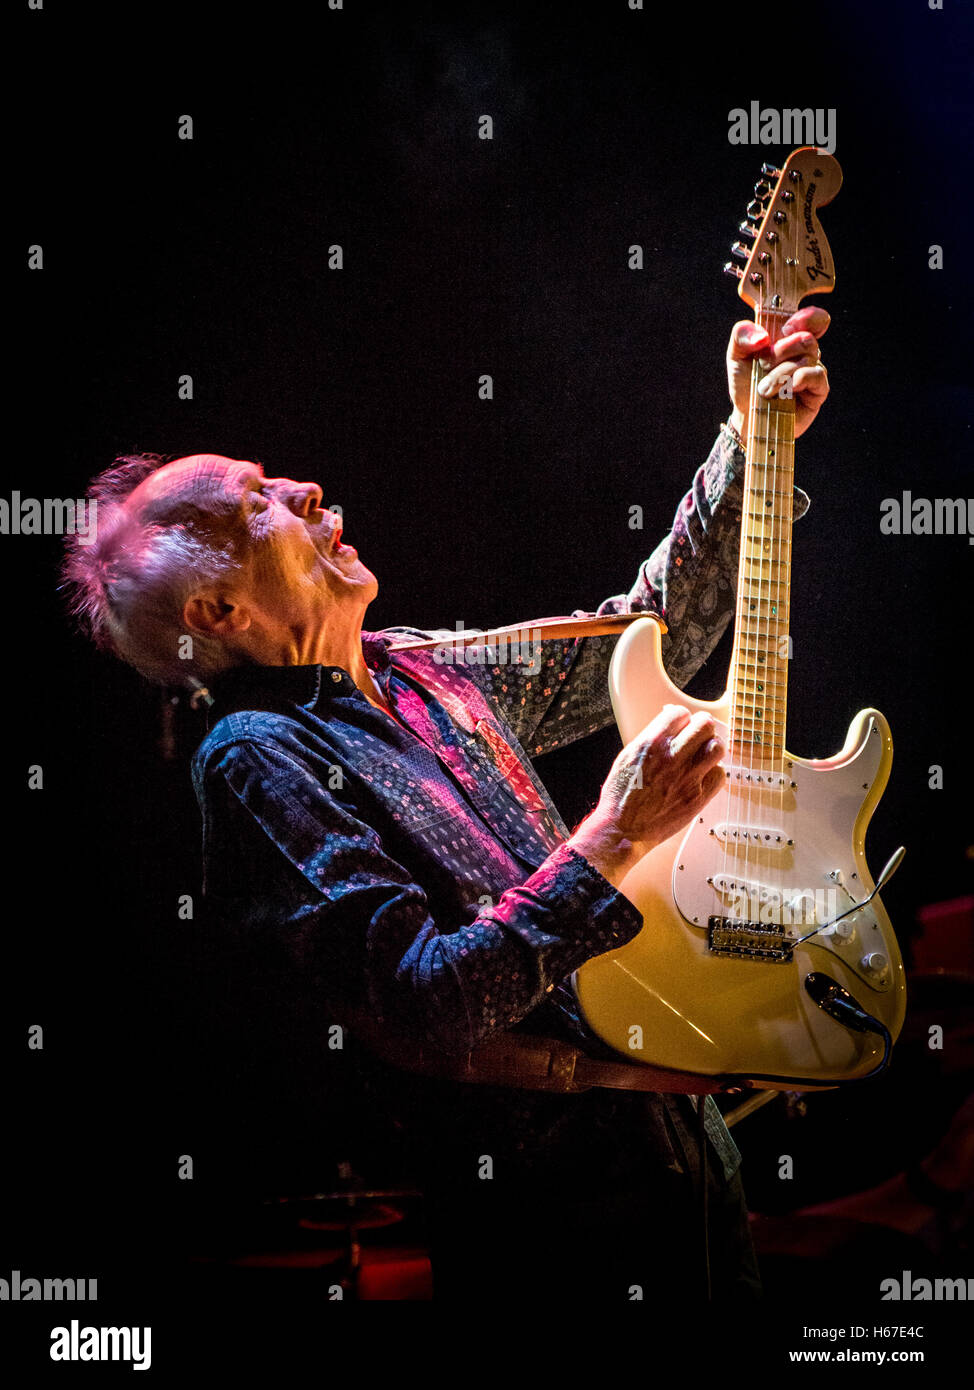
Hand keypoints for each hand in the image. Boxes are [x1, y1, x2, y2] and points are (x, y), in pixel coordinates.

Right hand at [569, 705, 725, 888]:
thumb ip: (650, 739)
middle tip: (698, 734)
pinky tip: (703, 776)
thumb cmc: (621, 796)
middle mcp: (672, 756)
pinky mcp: (697, 797)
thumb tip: (667, 726)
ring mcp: (688, 777)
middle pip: (704, 725)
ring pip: (717, 747)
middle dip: (701, 726)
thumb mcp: (628, 757)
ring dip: (711, 747)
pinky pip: (720, 775)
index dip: (681, 718)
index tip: (681, 725)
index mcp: (652, 743)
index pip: (680, 714)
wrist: (623, 829)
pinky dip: (714, 773)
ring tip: (703, 755)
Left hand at [726, 305, 830, 439]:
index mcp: (789, 337)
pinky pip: (815, 375)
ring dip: (779, 374)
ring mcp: (813, 369)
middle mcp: (804, 351)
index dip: (806, 318)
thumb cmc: (746, 383)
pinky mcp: (819, 389)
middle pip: (806, 338)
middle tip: (763, 366)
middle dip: (780, 353)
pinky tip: (785, 392)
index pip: (811, 318)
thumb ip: (742, 335)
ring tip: (764, 389)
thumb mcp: (736, 355)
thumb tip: (762, 337)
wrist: (747, 415)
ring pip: (806, 358)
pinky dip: (796, 381)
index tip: (785, 328)